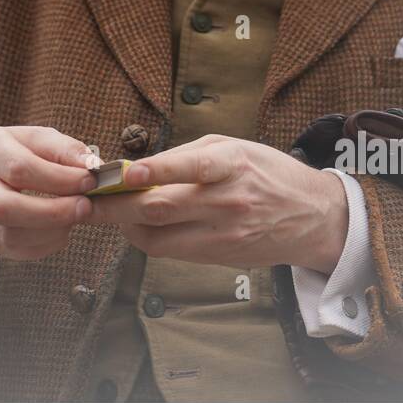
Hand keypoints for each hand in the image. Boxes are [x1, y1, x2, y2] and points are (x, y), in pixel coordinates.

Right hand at [0, 126, 97, 259]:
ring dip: (50, 231)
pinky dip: (43, 245)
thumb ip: (62, 149)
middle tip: (85, 207)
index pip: (20, 168)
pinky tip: (59, 231)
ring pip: (8, 235)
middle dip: (53, 211)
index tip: (89, 180)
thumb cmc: (8, 152)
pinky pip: (13, 251)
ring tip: (74, 218)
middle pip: (6, 207)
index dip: (58, 178)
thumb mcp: (31, 138)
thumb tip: (93, 165)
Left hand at [85, 135, 347, 272]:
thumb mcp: (234, 147)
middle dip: (118, 204)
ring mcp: (223, 233)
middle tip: (89, 197)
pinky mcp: (219, 255)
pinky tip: (133, 225)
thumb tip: (141, 165)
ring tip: (104, 211)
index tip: (124, 172)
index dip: (155, 171)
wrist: (313, 217)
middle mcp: (228, 201)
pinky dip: (146, 238)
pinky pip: (171, 250)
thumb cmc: (267, 172)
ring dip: (124, 224)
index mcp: (234, 165)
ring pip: (160, 235)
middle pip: (162, 208)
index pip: (190, 168)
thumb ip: (188, 155)